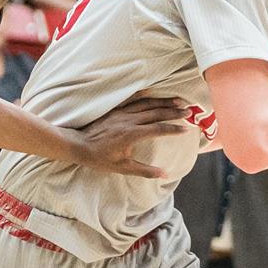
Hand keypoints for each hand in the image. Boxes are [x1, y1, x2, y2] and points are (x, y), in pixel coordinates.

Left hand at [67, 96, 189, 177]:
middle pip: (156, 113)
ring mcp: (122, 113)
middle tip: (189, 110)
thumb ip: (144, 170)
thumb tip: (164, 174)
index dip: (173, 129)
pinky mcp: (115, 109)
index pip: (158, 129)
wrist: (78, 145)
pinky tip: (154, 92)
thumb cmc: (99, 158)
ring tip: (178, 101)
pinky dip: (145, 95)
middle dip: (174, 112)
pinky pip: (133, 99)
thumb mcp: (122, 168)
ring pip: (147, 104)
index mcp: (132, 134)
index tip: (186, 129)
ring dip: (164, 102)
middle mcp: (129, 120)